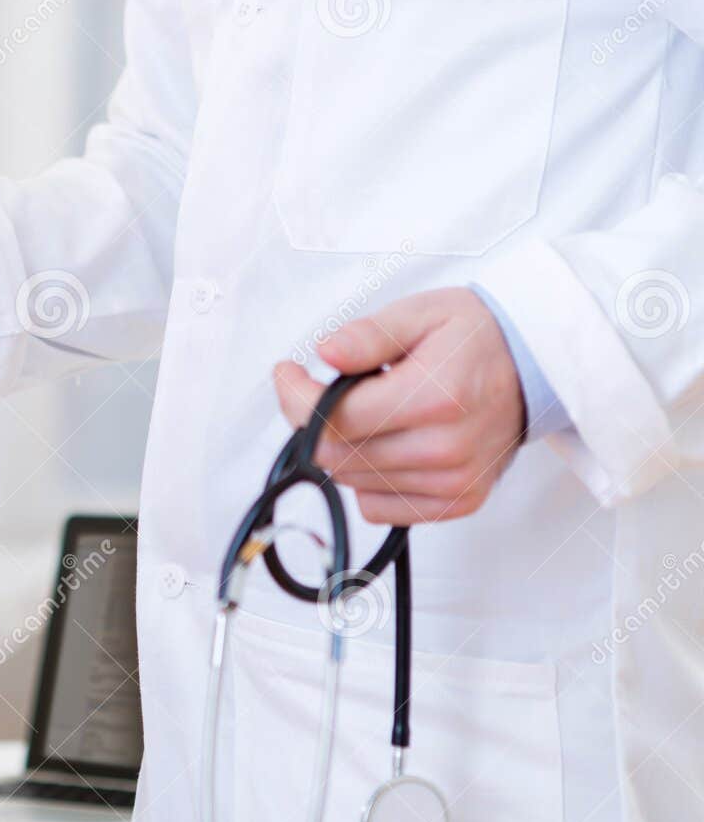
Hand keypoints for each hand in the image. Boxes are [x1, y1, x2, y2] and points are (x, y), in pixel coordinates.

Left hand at [272, 288, 525, 524]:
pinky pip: (378, 507)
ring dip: (342, 447)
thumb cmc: (474, 338)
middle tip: (319, 390)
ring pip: (352, 480)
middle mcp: (445, 448)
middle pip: (335, 455)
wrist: (534, 367)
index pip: (334, 419)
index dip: (294, 398)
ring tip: (368, 410)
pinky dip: (366, 478)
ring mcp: (453, 482)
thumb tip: (325, 352)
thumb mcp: (420, 314)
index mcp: (435, 398)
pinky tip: (385, 442)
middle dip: (312, 422)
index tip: (287, 373)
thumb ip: (368, 335)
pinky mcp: (456, 502)